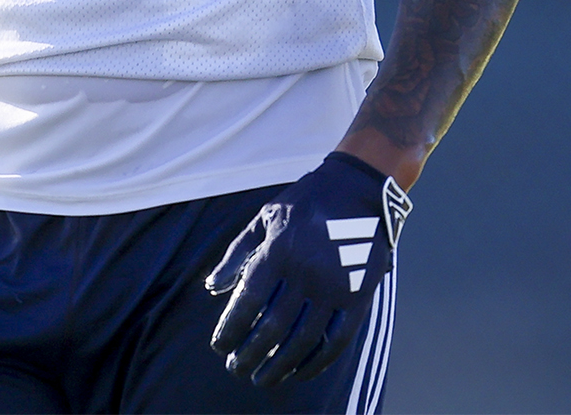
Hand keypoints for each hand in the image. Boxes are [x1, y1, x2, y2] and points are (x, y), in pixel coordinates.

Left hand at [206, 153, 411, 386]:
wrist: (358, 190)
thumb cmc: (303, 204)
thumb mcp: (264, 218)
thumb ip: (236, 254)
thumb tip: (211, 288)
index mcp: (277, 252)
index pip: (248, 302)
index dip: (231, 328)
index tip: (219, 346)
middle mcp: (305, 273)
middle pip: (273, 328)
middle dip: (251, 354)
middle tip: (236, 369)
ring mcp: (335, 287)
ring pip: (304, 340)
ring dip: (280, 365)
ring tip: (264, 379)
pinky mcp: (359, 297)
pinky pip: (337, 340)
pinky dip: (318, 361)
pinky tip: (300, 372)